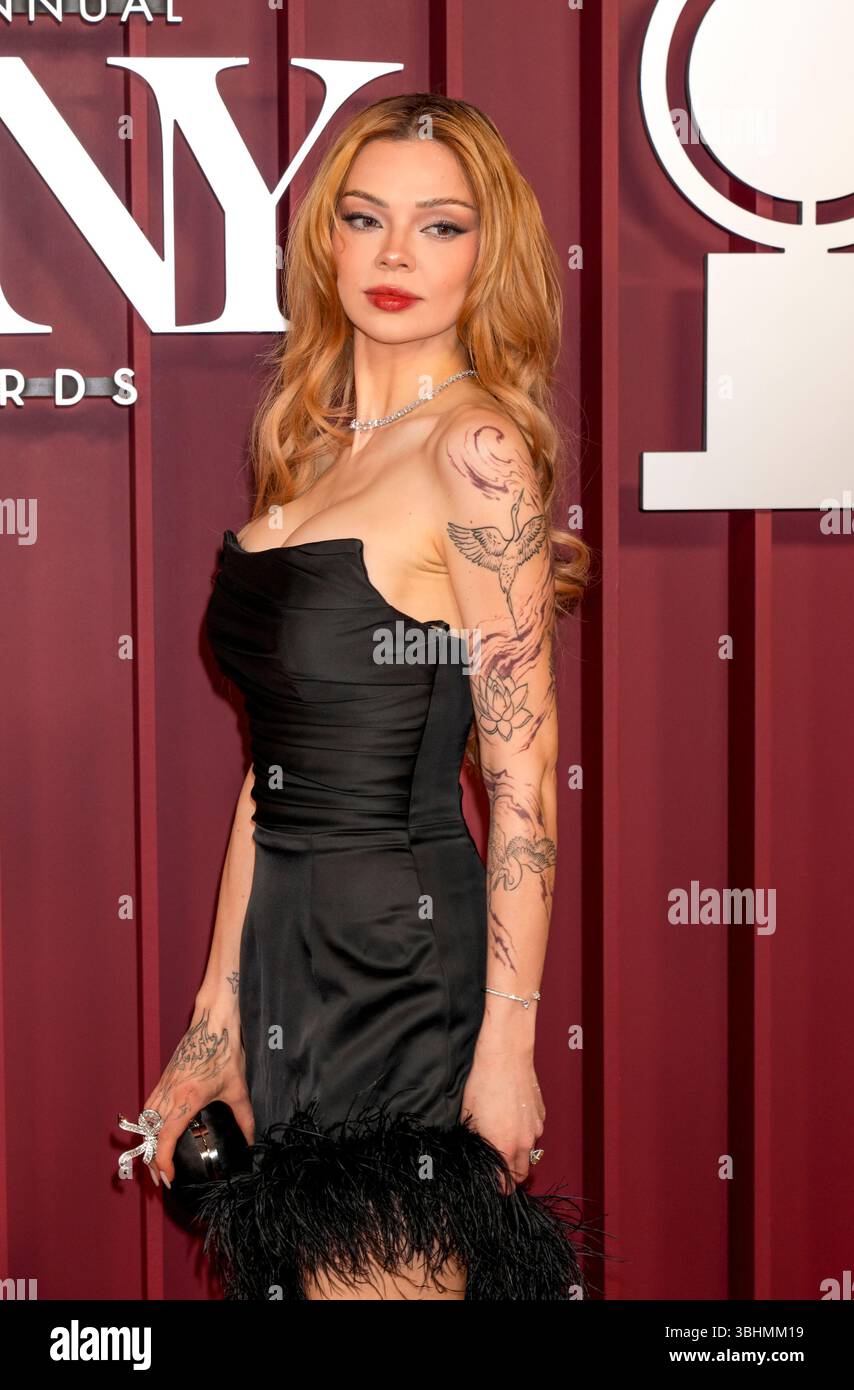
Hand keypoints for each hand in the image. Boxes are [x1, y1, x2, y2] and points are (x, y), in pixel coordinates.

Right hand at [136, 1001, 254, 1187]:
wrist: (213, 1021)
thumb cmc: (224, 1050)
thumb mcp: (237, 1088)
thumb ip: (244, 1117)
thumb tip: (250, 1140)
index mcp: (186, 1099)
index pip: (166, 1138)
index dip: (163, 1162)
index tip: (168, 1177)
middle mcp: (169, 1093)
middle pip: (149, 1134)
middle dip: (151, 1159)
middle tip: (159, 1178)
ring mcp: (163, 1084)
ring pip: (145, 1121)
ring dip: (147, 1143)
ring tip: (154, 1161)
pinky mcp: (164, 1078)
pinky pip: (148, 1107)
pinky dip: (148, 1125)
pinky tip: (156, 1132)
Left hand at [459, 1043, 544, 1195]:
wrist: (505, 1058)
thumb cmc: (484, 1085)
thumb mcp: (469, 1116)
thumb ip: (475, 1141)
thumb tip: (474, 1153)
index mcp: (503, 1147)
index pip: (505, 1183)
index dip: (497, 1186)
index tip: (491, 1183)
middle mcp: (523, 1143)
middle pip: (522, 1174)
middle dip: (511, 1176)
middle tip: (499, 1169)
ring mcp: (535, 1129)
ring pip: (530, 1152)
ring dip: (519, 1153)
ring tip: (504, 1138)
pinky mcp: (540, 1116)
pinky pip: (534, 1133)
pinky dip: (525, 1133)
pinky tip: (513, 1118)